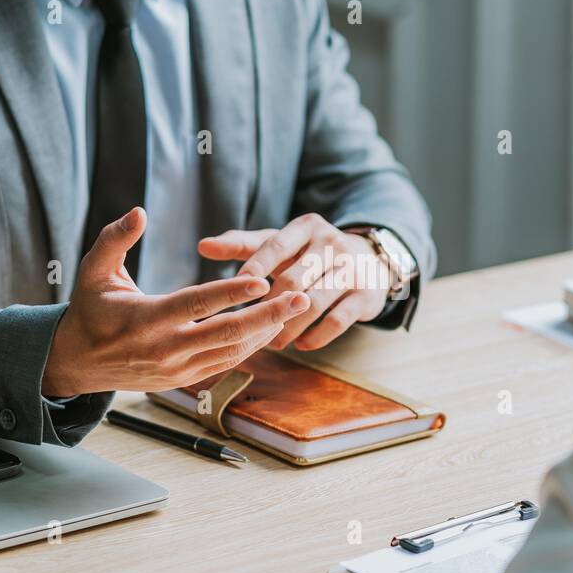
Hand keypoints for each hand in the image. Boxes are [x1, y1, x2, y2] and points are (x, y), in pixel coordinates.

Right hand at [42, 207, 310, 396]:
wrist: (78, 363)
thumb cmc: (90, 309)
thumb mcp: (94, 270)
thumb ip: (115, 239)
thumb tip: (139, 211)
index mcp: (146, 319)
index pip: (197, 304)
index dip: (231, 292)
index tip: (262, 279)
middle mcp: (166, 348)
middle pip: (227, 332)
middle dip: (268, 315)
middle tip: (300, 297)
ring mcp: (178, 368)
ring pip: (233, 351)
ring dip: (267, 330)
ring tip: (295, 309)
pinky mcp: (184, 379)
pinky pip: (226, 363)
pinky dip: (251, 346)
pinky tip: (270, 328)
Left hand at [197, 212, 389, 350]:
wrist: (369, 260)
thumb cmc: (309, 254)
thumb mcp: (281, 243)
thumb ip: (242, 245)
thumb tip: (202, 245)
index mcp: (306, 227)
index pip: (275, 246)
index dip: (253, 270)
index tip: (233, 295)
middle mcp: (332, 244)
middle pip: (293, 279)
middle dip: (268, 306)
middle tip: (248, 327)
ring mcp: (352, 270)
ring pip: (313, 304)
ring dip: (288, 327)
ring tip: (271, 342)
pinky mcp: (365, 296)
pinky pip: (337, 322)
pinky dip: (315, 337)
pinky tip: (300, 345)